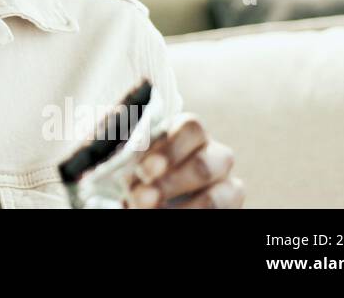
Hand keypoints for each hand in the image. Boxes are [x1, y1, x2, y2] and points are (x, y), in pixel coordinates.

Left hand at [125, 113, 244, 208]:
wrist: (141, 196)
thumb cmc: (132, 172)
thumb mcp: (125, 155)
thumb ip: (124, 143)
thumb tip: (113, 128)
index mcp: (188, 133)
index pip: (192, 128)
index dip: (169, 149)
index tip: (142, 170)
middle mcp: (213, 155)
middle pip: (204, 165)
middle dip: (169, 184)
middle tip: (139, 197)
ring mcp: (225, 185)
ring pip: (216, 197)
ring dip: (182, 209)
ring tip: (148, 211)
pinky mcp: (230, 208)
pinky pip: (220, 214)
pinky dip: (191, 216)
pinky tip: (166, 216)